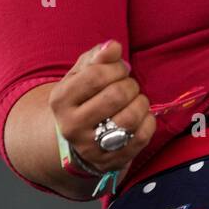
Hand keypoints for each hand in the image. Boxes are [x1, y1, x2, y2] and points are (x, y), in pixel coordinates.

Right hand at [49, 39, 156, 182]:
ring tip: (136, 100)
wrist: (79, 137)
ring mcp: (90, 147)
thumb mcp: (82, 74)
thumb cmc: (84, 97)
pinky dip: (148, 122)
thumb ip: (98, 56)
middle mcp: (71, 126)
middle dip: (130, 85)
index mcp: (60, 100)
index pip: (96, 75)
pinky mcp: (110, 162)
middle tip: (129, 86)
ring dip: (141, 103)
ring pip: (129, 118)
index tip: (121, 69)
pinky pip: (141, 138)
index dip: (116, 68)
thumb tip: (114, 46)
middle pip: (115, 96)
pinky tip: (141, 117)